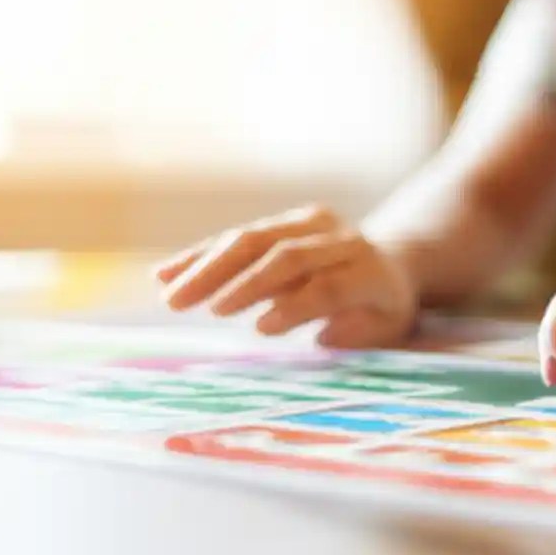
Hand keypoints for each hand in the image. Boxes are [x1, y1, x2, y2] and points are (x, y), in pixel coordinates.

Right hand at [154, 205, 417, 347]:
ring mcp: (310, 223)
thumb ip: (357, 332)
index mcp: (369, 270)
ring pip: (252, 239)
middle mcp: (339, 239)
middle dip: (235, 281)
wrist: (391, 260)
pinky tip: (164, 274)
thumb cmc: (383, 308)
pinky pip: (239, 237)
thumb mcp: (387, 328)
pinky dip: (202, 255)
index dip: (294, 307)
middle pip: (283, 255)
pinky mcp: (286, 220)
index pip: (327, 286)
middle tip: (191, 308)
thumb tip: (321, 334)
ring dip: (206, 267)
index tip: (258, 330)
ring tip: (169, 296)